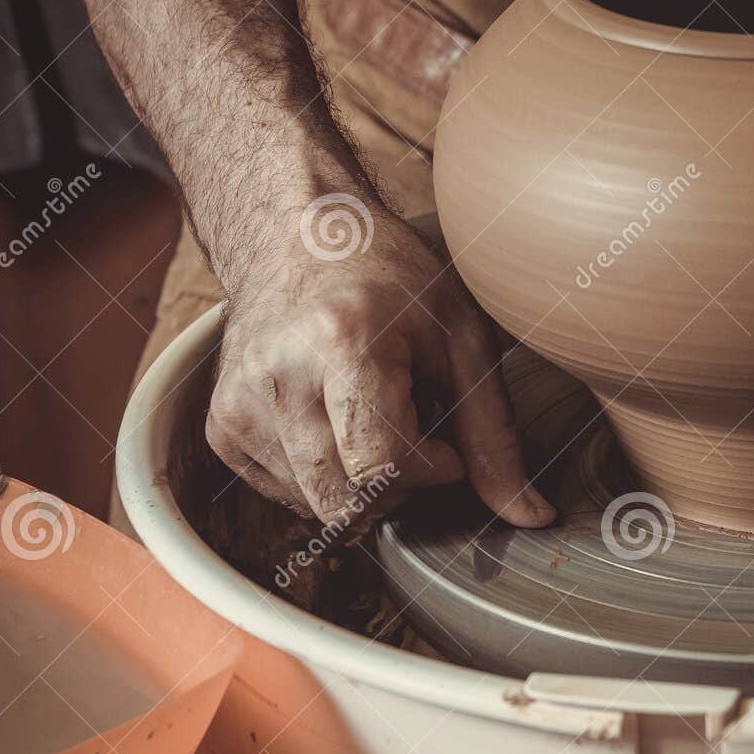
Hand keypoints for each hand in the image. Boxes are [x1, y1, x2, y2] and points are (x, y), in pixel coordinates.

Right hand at [205, 208, 554, 528]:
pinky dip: (324, 477)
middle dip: (398, 488)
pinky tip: (336, 423)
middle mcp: (279, 378)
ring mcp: (240, 405)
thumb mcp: (463, 340)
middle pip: (346, 501)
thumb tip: (533, 517)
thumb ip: (495, 435)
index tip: (446, 439)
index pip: (382, 469)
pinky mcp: (221, 426)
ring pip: (316, 506)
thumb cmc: (393, 280)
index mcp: (342, 345)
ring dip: (361, 483)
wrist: (299, 235)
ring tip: (372, 416)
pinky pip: (285, 495)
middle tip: (414, 431)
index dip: (430, 472)